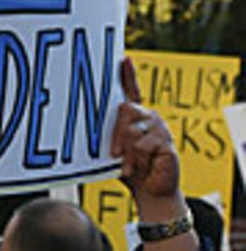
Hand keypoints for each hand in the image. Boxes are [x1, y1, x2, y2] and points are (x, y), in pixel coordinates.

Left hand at [109, 57, 179, 203]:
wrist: (150, 191)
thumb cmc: (128, 169)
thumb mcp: (112, 151)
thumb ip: (105, 137)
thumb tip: (82, 126)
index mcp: (136, 117)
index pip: (131, 91)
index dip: (127, 75)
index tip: (123, 59)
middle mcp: (149, 118)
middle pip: (125, 110)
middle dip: (115, 133)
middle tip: (111, 153)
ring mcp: (160, 128)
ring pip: (132, 129)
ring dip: (124, 150)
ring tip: (125, 164)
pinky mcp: (167, 142)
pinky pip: (144, 143)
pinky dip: (135, 158)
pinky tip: (135, 167)